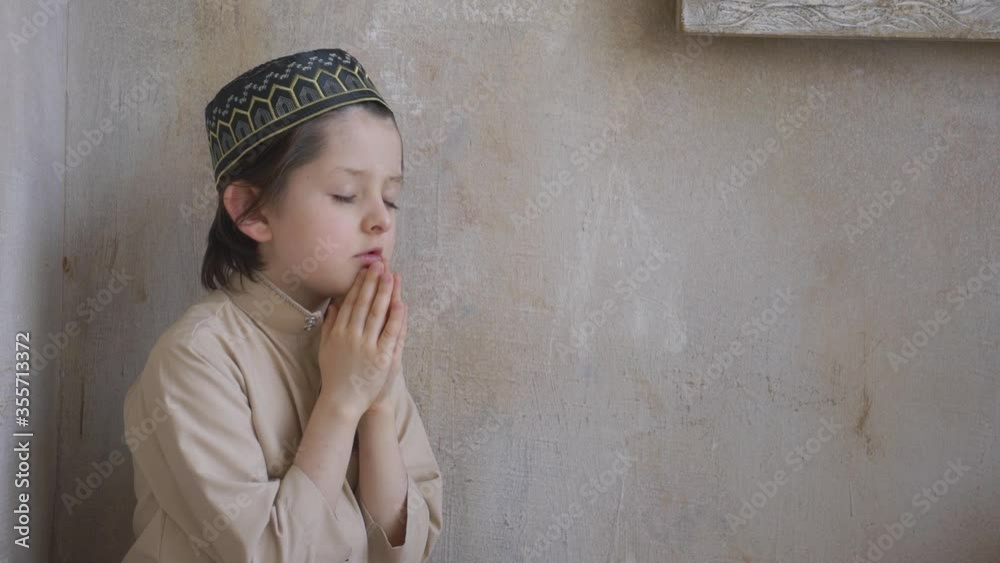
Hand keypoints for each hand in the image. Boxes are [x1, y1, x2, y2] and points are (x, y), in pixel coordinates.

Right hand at [317, 261, 404, 422]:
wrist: (342, 401)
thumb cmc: (334, 375)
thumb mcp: (325, 348)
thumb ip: (329, 326)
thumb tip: (332, 305)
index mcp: (338, 332)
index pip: (350, 303)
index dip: (360, 285)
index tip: (366, 269)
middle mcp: (351, 336)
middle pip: (363, 304)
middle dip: (373, 282)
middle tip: (380, 264)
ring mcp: (366, 346)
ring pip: (377, 314)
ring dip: (384, 293)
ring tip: (390, 276)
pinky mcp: (380, 358)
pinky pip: (390, 333)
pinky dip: (395, 318)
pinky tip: (401, 303)